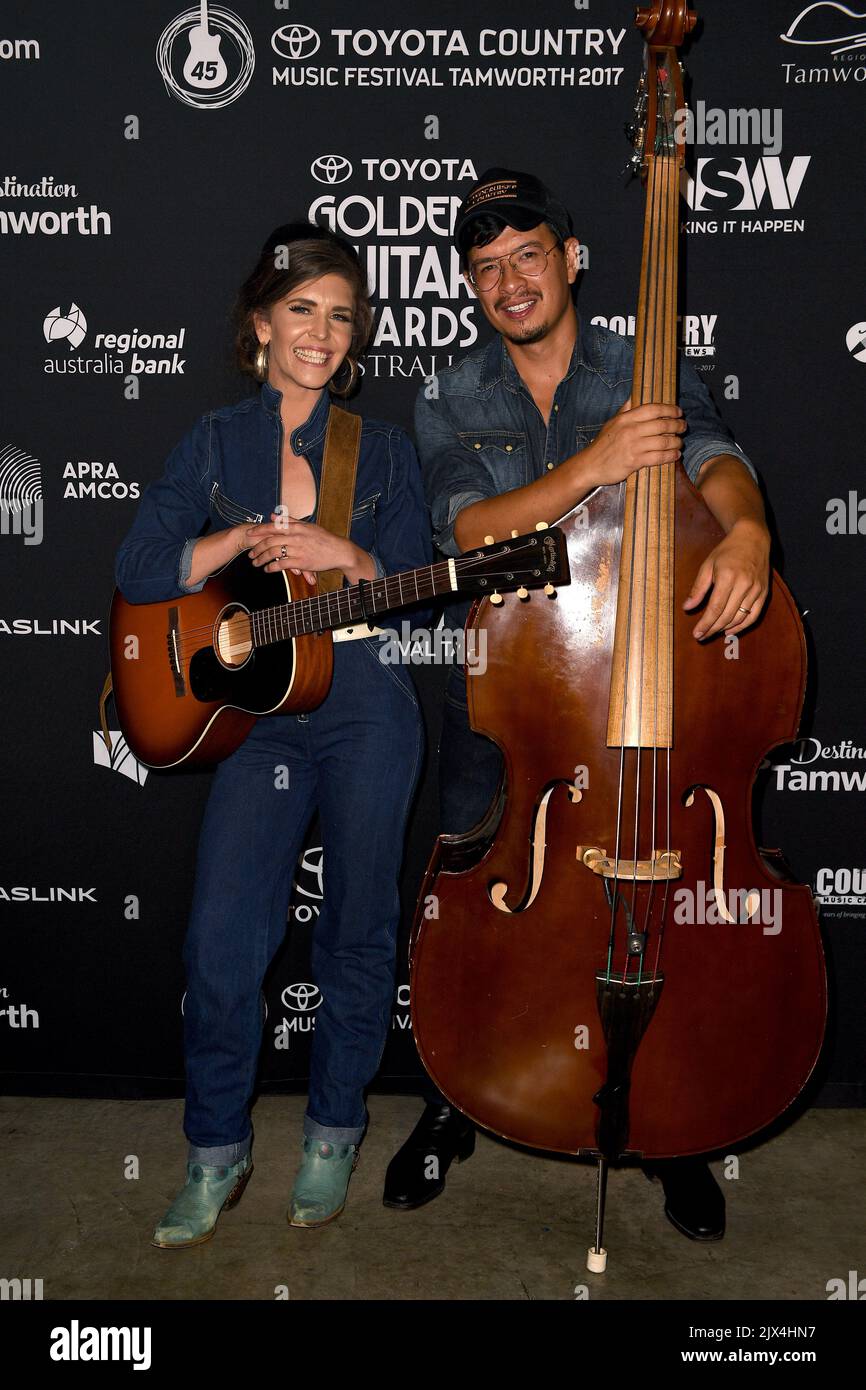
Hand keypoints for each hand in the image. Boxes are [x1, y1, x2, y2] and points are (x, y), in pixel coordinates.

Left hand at [246, 513, 354, 585]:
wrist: (339, 551)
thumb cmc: (324, 538)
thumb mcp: (307, 526)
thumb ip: (289, 520)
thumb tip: (273, 516)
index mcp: (296, 527)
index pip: (272, 527)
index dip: (258, 530)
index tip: (249, 534)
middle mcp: (296, 537)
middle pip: (270, 541)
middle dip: (257, 547)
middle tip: (250, 553)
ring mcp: (298, 549)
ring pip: (274, 553)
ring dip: (262, 558)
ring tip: (256, 563)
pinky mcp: (302, 562)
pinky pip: (282, 564)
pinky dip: (272, 567)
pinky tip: (267, 569)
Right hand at [583, 400, 685, 486]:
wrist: (590, 466)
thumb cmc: (602, 445)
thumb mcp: (612, 423)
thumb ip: (625, 410)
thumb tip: (634, 396)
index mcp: (626, 418)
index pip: (653, 409)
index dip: (669, 409)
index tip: (679, 412)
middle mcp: (630, 430)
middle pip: (662, 424)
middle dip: (677, 425)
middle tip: (683, 427)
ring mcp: (633, 446)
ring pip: (663, 441)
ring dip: (676, 442)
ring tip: (680, 442)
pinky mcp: (634, 462)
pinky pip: (658, 457)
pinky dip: (670, 456)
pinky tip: (675, 455)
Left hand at [684, 518, 770, 639]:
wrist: (752, 539)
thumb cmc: (727, 551)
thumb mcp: (708, 565)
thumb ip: (698, 588)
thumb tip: (687, 607)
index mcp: (728, 576)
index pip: (715, 607)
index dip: (705, 623)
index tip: (697, 633)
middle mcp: (744, 584)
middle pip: (727, 615)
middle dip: (712, 628)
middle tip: (701, 636)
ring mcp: (756, 589)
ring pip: (740, 617)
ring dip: (725, 628)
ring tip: (712, 632)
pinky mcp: (764, 592)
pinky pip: (753, 615)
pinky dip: (742, 626)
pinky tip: (730, 630)